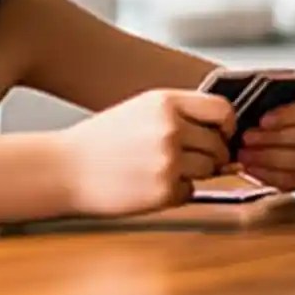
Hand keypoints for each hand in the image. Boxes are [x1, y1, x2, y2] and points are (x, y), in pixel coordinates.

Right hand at [60, 89, 234, 216]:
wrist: (66, 169)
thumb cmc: (101, 141)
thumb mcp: (142, 110)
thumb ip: (183, 115)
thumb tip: (225, 135)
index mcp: (165, 102)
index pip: (221, 109)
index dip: (228, 124)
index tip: (224, 133)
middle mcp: (170, 128)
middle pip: (219, 143)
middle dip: (212, 154)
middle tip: (190, 158)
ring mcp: (168, 160)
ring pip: (210, 169)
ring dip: (196, 173)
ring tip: (166, 169)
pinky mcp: (164, 189)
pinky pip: (191, 191)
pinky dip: (178, 191)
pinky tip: (153, 184)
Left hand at [236, 89, 294, 190]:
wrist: (283, 125)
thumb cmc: (276, 106)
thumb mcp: (271, 93)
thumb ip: (263, 94)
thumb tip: (241, 99)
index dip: (288, 115)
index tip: (263, 120)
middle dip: (274, 139)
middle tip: (247, 138)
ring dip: (269, 159)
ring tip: (244, 155)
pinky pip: (293, 180)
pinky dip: (270, 175)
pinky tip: (251, 168)